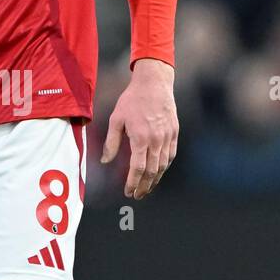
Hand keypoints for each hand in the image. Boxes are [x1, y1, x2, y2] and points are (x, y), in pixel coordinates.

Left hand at [100, 58, 177, 198]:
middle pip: (152, 171)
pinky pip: (171, 155)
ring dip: (155, 180)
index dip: (133, 183)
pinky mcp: (174, 133)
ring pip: (163, 166)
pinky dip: (165, 167)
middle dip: (144, 186)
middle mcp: (156, 140)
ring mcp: (167, 137)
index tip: (128, 191)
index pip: (138, 168)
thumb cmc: (132, 100)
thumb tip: (105, 161)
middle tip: (137, 195)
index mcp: (141, 138)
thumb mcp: (116, 119)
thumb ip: (111, 142)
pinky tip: (158, 173)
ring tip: (147, 188)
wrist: (154, 83)